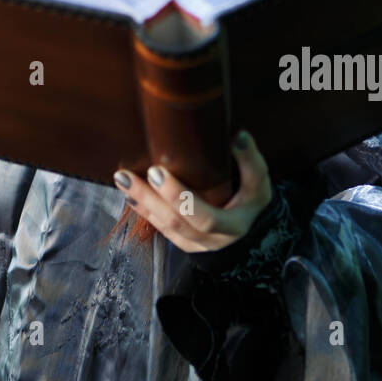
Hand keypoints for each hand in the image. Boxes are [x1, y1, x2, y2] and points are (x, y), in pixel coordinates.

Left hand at [113, 131, 273, 252]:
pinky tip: (128, 193)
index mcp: (233, 226)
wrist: (250, 230)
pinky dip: (143, 210)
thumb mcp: (260, 184)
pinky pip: (160, 228)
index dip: (179, 197)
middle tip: (126, 175)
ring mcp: (194, 245)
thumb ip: (251, 161)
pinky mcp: (182, 242)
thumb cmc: (253, 201)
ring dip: (140, 202)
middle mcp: (211, 241)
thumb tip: (237, 135)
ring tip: (121, 179)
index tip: (158, 171)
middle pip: (176, 222)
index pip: (204, 217)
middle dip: (150, 198)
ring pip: (164, 227)